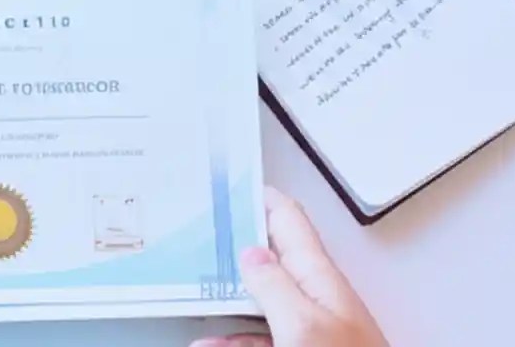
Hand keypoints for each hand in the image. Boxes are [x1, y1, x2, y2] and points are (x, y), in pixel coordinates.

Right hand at [192, 187, 387, 346]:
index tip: (227, 184)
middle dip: (235, 246)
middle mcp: (315, 297)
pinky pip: (261, 337)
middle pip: (269, 259)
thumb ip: (274, 285)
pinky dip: (233, 338)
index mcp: (318, 277)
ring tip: (195, 293)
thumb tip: (251, 253)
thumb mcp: (302, 326)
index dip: (257, 196)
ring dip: (227, 297)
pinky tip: (212, 344)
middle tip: (203, 236)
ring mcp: (310, 329)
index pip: (287, 218)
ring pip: (259, 302)